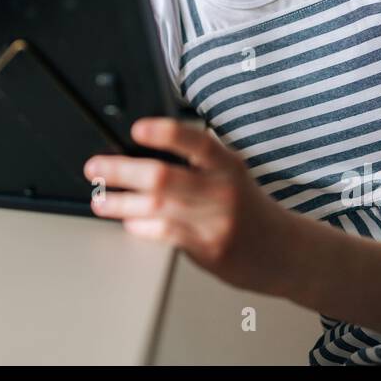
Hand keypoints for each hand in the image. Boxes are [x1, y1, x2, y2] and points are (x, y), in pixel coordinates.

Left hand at [83, 117, 296, 296]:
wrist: (284, 251)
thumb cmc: (248, 209)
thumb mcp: (230, 176)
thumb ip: (195, 165)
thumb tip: (139, 156)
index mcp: (226, 164)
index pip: (195, 141)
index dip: (164, 132)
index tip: (136, 129)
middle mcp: (222, 190)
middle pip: (163, 176)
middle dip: (122, 171)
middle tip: (96, 167)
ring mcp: (216, 221)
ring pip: (158, 207)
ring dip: (121, 203)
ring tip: (101, 200)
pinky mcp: (210, 249)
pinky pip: (168, 234)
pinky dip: (143, 227)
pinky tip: (130, 224)